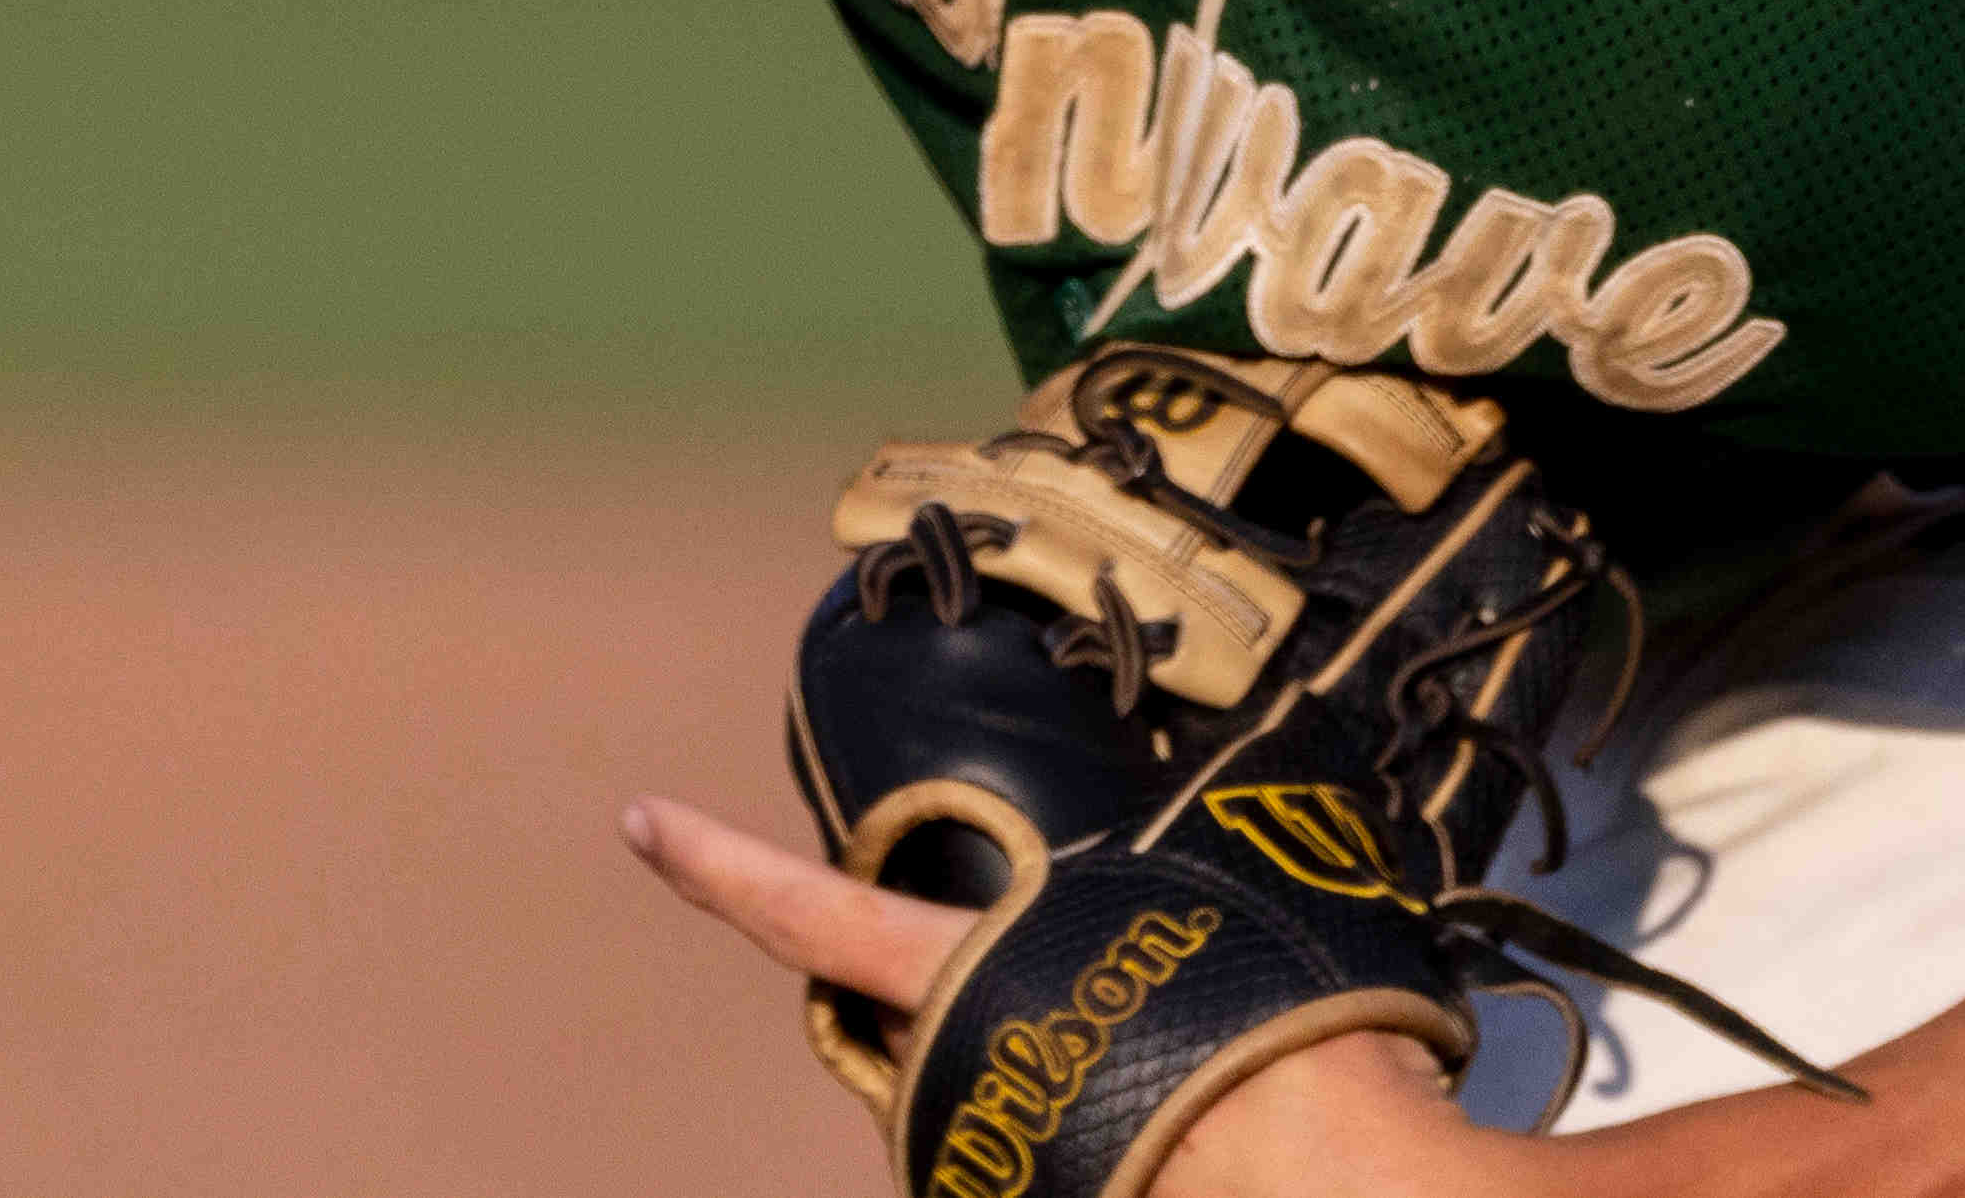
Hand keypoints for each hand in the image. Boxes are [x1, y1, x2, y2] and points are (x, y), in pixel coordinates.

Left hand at [616, 798, 1511, 1196]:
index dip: (717, 867)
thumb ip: (1147, 872)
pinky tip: (1155, 1122)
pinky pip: (1012, 1145)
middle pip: (889, 1022)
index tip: (640, 822)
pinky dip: (1073, 1123)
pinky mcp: (1009, 1191)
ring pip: (957, 1091)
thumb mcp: (1203, 904)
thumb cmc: (1265, 1033)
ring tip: (1144, 1061)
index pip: (808, 913)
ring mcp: (973, 1150)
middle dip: (936, 1003)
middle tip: (1038, 990)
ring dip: (1027, 1064)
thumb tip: (1191, 805)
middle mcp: (947, 1067)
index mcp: (965, 974)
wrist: (1323, 1178)